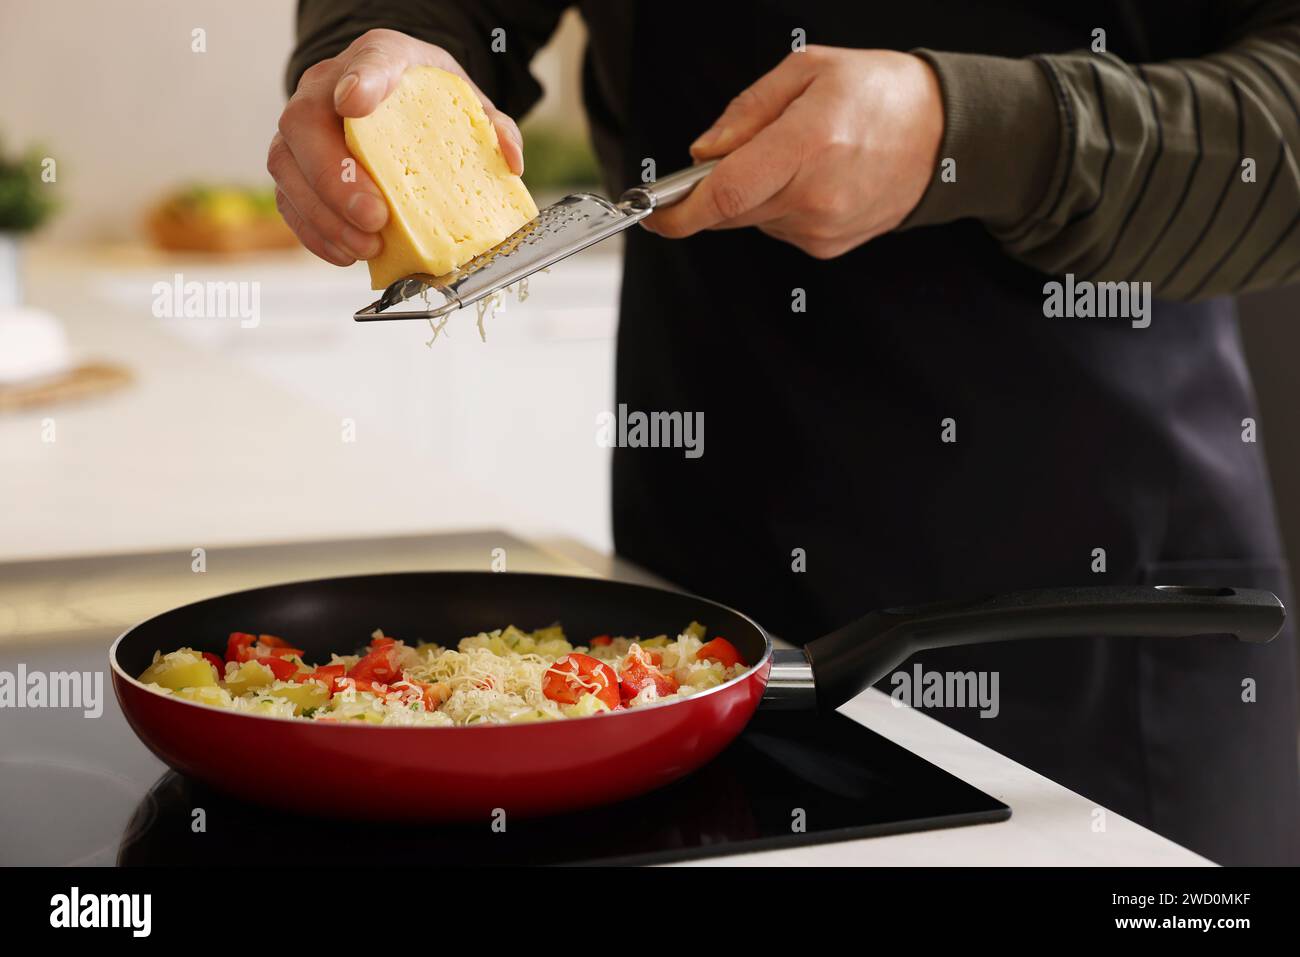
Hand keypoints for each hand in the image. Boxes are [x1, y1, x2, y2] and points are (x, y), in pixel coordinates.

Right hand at [268, 29, 524, 266]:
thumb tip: (510, 161)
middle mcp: (325, 87)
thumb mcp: (464, 102)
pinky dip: (316, 233)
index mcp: (378, 59)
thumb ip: (491, 125)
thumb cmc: (425, 100)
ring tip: (366, 246)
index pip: (366, 62)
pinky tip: (346, 253)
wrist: (391, 97)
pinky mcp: (292, 166)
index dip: (359, 82)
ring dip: (326, 215)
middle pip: (305, 123)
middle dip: (337, 178)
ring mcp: (301, 128)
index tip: (356, 103)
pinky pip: (289, 201)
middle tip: (375, 217)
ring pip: (288, 167)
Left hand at [645, 47, 943, 258]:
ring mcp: (823, 229)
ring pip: (752, 220)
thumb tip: (703, 152)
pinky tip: (811, 178)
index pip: (724, 195)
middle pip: (729, 212)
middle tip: (728, 158)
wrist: (945, 136)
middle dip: (712, 191)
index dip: (678, 211)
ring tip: (794, 156)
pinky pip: (778, 229)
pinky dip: (778, 205)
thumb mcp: (808, 71)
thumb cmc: (877, 93)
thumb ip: (746, 111)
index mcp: (807, 146)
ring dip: (752, 193)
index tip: (651, 212)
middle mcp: (814, 198)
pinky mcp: (829, 247)